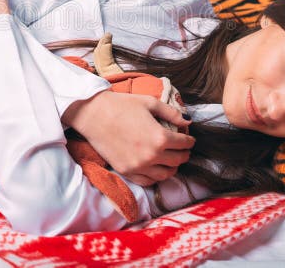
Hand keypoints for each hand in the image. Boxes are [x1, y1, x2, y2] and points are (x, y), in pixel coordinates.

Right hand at [62, 91, 194, 185]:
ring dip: (172, 167)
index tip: (190, 139)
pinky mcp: (126, 171)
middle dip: (184, 154)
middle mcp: (152, 155)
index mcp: (160, 137)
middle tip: (184, 150)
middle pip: (177, 160)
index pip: (184, 144)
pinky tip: (157, 169)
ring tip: (172, 160)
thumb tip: (188, 121)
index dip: (190, 141)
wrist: (94, 114)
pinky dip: (156, 177)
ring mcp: (138, 166)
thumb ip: (172, 113)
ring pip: (165, 175)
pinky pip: (148, 181)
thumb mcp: (150, 103)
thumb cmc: (122, 105)